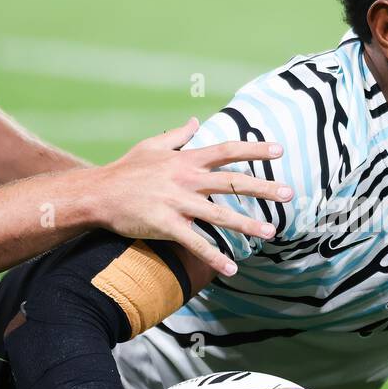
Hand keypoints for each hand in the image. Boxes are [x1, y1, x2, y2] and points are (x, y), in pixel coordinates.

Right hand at [95, 118, 293, 275]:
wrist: (98, 193)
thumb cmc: (125, 170)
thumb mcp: (151, 145)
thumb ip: (178, 135)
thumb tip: (195, 120)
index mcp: (186, 160)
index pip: (227, 151)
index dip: (254, 150)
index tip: (279, 150)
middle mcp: (187, 179)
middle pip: (233, 183)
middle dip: (263, 188)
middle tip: (289, 194)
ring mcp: (177, 203)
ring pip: (220, 215)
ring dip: (247, 225)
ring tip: (271, 233)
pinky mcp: (166, 225)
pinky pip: (195, 243)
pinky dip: (214, 257)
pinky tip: (231, 268)